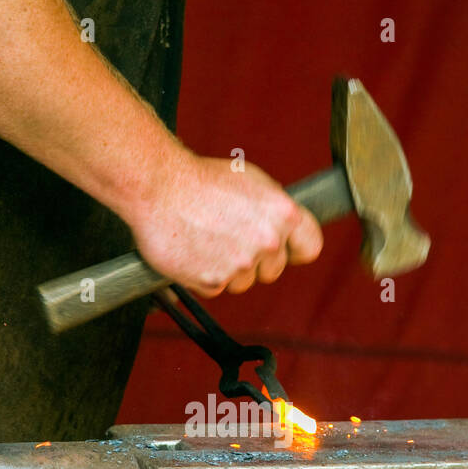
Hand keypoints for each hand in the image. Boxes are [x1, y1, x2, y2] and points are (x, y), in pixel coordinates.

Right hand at [127, 153, 322, 296]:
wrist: (158, 187)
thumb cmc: (200, 179)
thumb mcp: (252, 181)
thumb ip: (274, 211)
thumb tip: (285, 230)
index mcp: (283, 214)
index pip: (310, 247)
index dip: (294, 249)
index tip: (283, 249)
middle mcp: (267, 242)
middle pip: (273, 271)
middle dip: (255, 261)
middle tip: (229, 237)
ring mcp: (241, 265)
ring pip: (243, 283)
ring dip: (228, 270)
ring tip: (207, 240)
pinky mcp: (214, 281)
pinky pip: (216, 289)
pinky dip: (204, 275)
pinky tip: (194, 251)